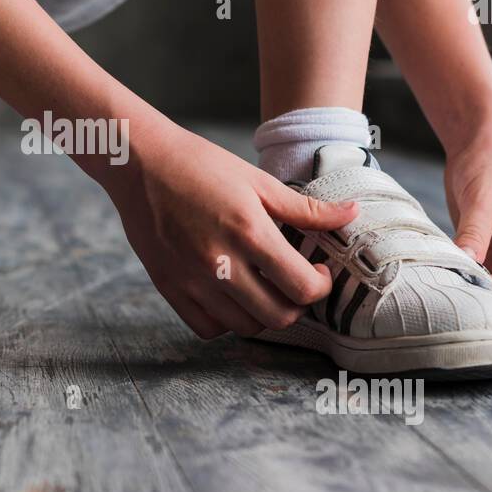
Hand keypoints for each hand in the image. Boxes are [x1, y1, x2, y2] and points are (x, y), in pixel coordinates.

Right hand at [100, 125, 357, 338]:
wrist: (139, 163)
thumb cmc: (200, 165)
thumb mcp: (257, 181)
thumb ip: (305, 209)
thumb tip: (351, 214)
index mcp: (249, 232)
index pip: (303, 287)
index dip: (321, 284)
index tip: (317, 269)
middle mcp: (220, 263)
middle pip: (278, 316)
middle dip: (297, 304)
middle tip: (294, 282)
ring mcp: (192, 280)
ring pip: (245, 326)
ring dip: (264, 313)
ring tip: (264, 287)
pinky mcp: (169, 287)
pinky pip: (208, 328)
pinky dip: (226, 321)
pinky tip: (231, 295)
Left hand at [443, 125, 491, 311]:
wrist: (481, 144)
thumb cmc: (491, 162)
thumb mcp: (483, 197)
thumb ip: (475, 233)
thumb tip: (465, 266)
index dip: (490, 291)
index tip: (456, 284)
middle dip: (486, 300)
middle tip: (449, 298)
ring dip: (475, 293)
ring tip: (445, 289)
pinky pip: (483, 278)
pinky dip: (466, 281)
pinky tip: (444, 279)